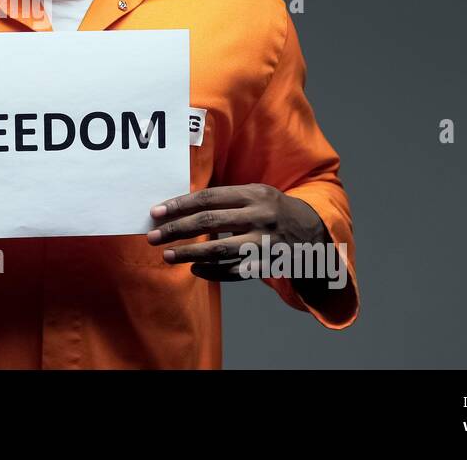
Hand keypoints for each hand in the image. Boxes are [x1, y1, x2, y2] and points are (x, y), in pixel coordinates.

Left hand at [146, 183, 326, 281]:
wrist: (314, 234)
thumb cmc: (272, 211)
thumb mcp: (256, 195)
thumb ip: (225, 199)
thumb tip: (180, 207)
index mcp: (254, 194)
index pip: (209, 198)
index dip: (179, 205)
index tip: (155, 213)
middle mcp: (261, 217)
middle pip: (210, 222)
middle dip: (177, 229)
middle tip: (152, 236)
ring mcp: (265, 243)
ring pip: (220, 250)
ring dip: (189, 254)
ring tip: (167, 255)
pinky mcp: (268, 265)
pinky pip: (234, 272)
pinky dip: (212, 272)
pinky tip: (194, 269)